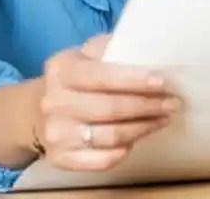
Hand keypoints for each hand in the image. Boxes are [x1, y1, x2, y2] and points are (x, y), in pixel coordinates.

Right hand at [36, 35, 180, 170]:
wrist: (36, 110)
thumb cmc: (75, 78)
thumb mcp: (85, 54)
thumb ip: (110, 48)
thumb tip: (147, 49)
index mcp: (62, 70)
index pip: (102, 76)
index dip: (134, 80)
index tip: (162, 82)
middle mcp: (55, 102)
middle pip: (110, 108)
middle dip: (148, 106)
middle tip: (173, 103)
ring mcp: (56, 133)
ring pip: (110, 136)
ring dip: (143, 128)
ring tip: (163, 119)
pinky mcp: (61, 158)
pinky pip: (101, 161)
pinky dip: (122, 153)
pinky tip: (136, 141)